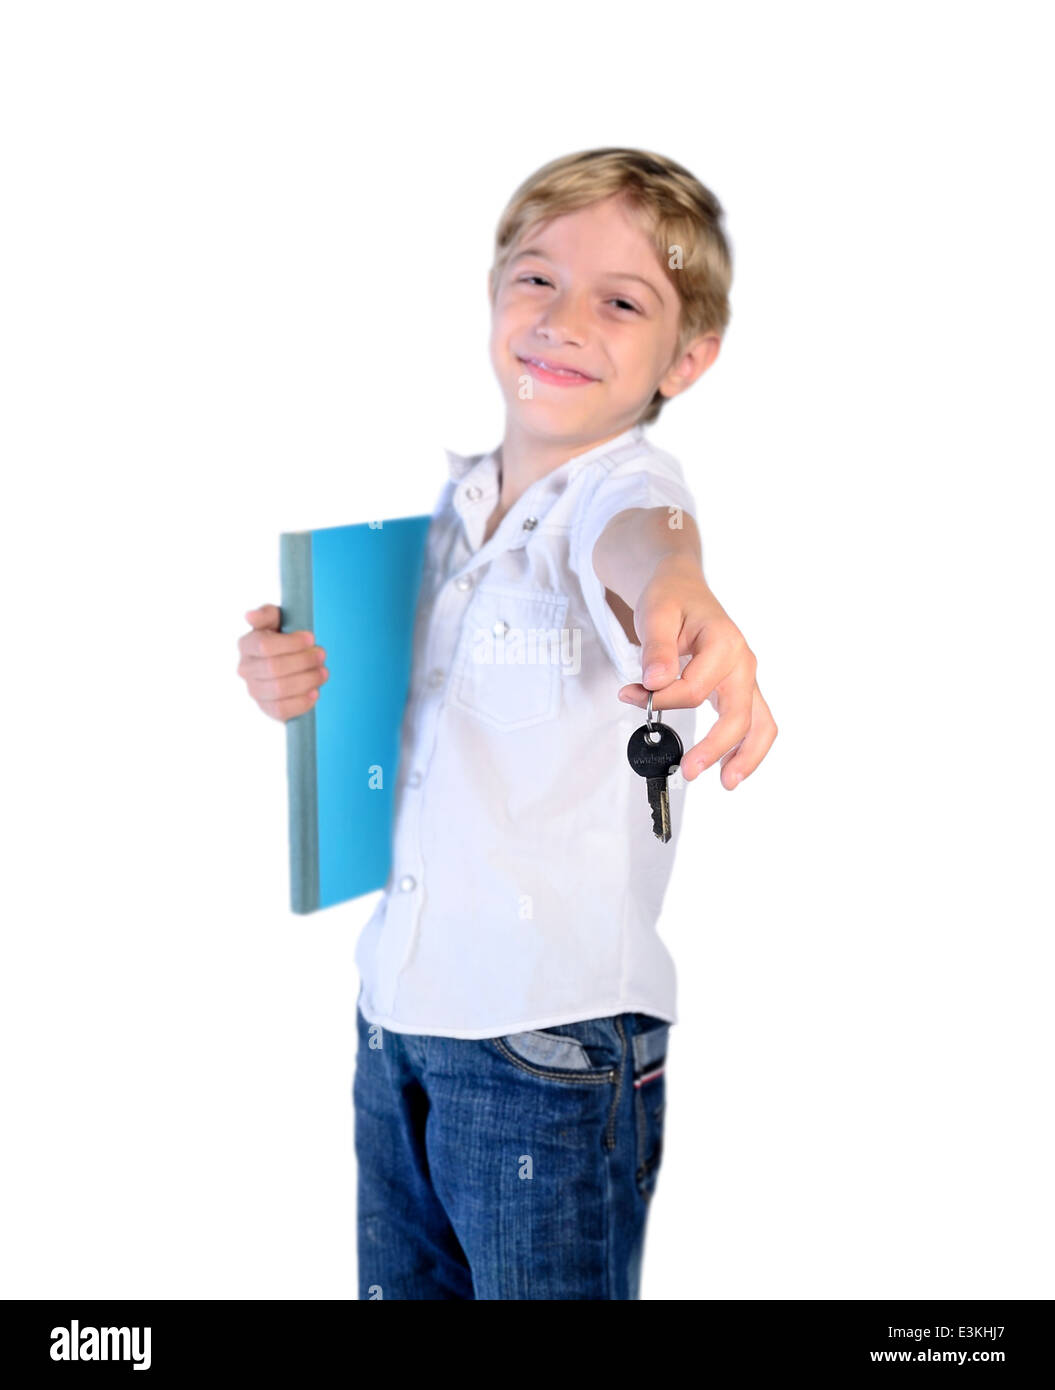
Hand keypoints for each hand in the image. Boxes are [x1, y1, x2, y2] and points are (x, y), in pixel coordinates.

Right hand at [236, 604, 327, 721]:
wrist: (290, 660)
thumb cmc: (283, 637)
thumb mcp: (277, 620)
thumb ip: (266, 614)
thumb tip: (250, 616)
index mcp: (247, 645)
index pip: (265, 646)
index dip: (291, 643)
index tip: (311, 638)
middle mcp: (246, 669)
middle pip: (274, 668)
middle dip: (303, 661)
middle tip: (321, 655)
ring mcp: (255, 690)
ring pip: (279, 689)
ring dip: (307, 680)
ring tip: (322, 672)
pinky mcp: (267, 708)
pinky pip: (282, 710)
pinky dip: (301, 702)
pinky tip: (314, 692)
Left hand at [617, 557, 777, 788]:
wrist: (680, 587)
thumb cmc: (669, 598)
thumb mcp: (656, 613)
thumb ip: (656, 647)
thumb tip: (655, 682)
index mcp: (724, 641)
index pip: (695, 689)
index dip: (662, 699)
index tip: (631, 693)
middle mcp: (742, 661)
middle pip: (738, 714)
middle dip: (715, 747)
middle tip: (690, 770)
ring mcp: (745, 677)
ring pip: (759, 723)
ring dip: (746, 756)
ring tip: (726, 782)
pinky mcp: (740, 688)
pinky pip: (755, 721)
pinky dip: (746, 747)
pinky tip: (729, 768)